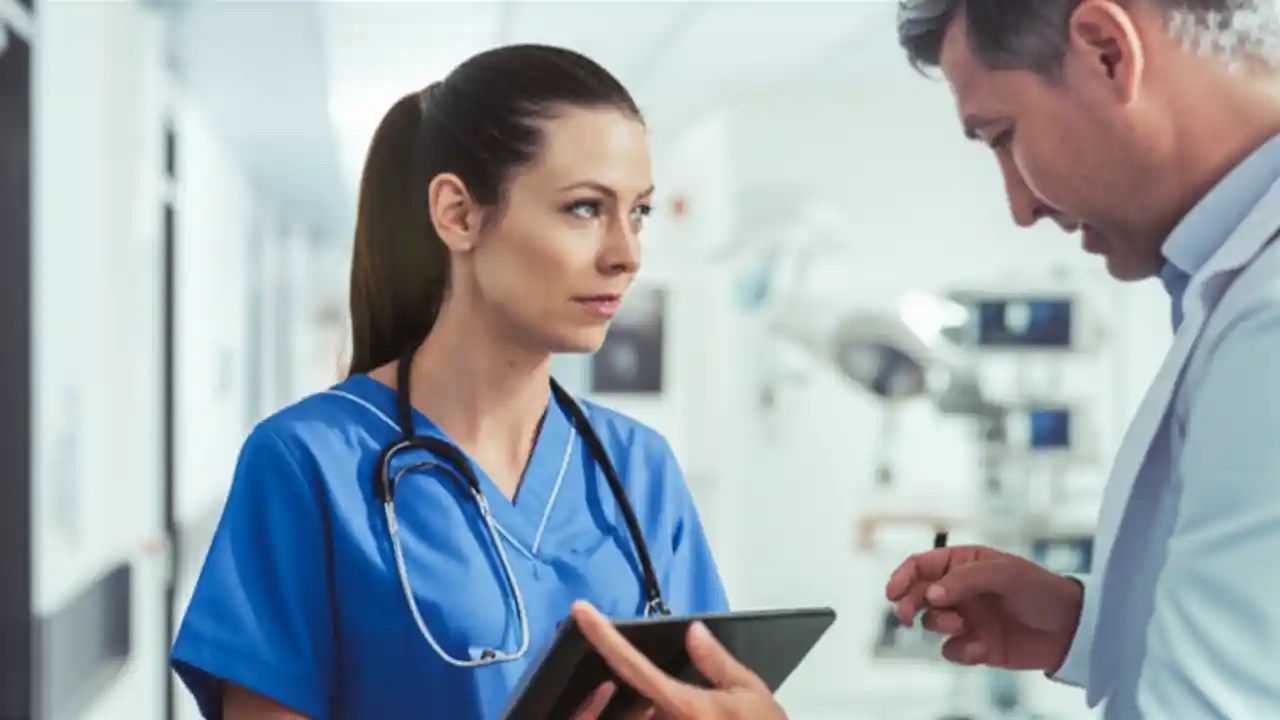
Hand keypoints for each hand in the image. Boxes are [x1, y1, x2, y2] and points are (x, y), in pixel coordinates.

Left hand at [567, 601, 788, 719]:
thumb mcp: (750, 691)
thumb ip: (716, 661)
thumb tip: (692, 630)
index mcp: (684, 706)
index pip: (632, 665)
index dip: (603, 637)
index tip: (580, 610)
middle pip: (636, 701)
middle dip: (653, 702)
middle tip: (701, 708)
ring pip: (645, 718)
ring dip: (660, 715)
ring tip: (709, 718)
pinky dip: (664, 717)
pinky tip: (699, 718)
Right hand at [885, 545, 1083, 671]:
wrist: (1071, 629)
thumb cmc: (1041, 591)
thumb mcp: (1004, 573)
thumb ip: (964, 580)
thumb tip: (929, 594)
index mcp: (963, 564)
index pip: (922, 565)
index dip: (902, 576)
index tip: (893, 592)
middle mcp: (960, 590)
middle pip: (917, 595)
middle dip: (908, 604)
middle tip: (908, 616)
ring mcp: (967, 617)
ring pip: (931, 623)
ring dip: (939, 624)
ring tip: (961, 625)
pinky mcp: (975, 645)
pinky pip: (951, 650)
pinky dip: (960, 651)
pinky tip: (981, 648)